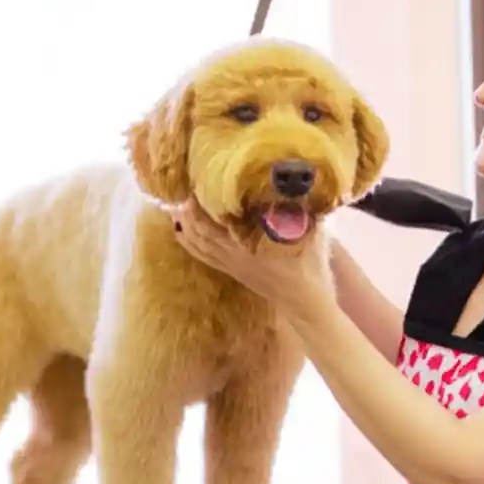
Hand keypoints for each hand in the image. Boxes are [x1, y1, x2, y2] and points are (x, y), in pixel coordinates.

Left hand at [169, 198, 333, 313]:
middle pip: (199, 233)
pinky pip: (203, 256)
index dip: (200, 205)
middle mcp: (233, 256)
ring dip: (184, 225)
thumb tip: (289, 181)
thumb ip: (296, 207)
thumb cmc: (309, 266)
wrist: (306, 301)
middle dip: (187, 212)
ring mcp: (231, 265)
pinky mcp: (233, 272)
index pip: (213, 224)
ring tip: (174, 206)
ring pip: (198, 245)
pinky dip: (189, 243)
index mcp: (247, 246)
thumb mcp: (308, 232)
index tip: (196, 184)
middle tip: (181, 190)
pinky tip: (182, 232)